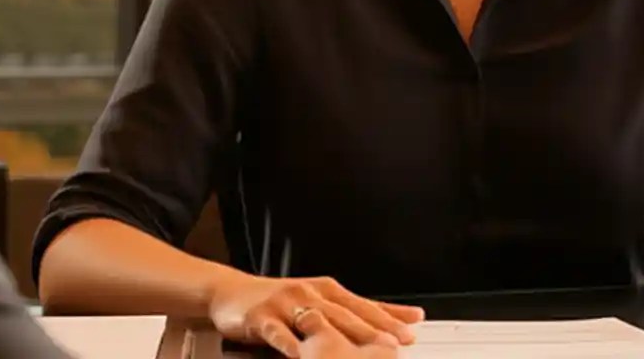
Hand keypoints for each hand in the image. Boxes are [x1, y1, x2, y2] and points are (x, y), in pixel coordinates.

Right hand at [207, 273, 423, 357]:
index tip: (411, 329)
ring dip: (337, 338)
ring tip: (356, 354)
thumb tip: (394, 320)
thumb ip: (351, 312)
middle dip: (372, 330)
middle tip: (394, 344)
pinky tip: (301, 355)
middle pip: (345, 315)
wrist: (231, 292)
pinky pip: (279, 334)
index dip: (388, 317)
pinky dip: (291, 345)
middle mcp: (309, 293)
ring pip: (316, 323)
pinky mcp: (262, 317)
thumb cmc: (279, 300)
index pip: (363, 305)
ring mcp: (285, 304)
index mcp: (326, 290)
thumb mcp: (316, 301)